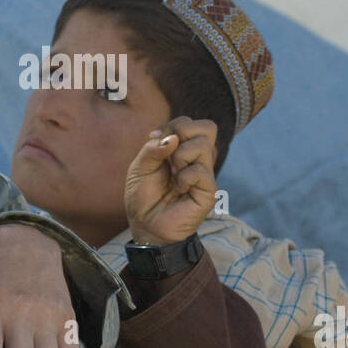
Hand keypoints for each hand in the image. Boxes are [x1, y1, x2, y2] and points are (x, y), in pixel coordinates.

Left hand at [124, 116, 218, 244]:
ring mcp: (205, 173)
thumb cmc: (143, 196)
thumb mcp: (139, 167)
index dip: (171, 127)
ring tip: (173, 174)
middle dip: (183, 132)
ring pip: (204, 145)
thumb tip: (173, 138)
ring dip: (181, 156)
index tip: (154, 142)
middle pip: (207, 127)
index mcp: (182, 148)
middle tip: (168, 153)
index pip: (189, 122)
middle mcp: (197, 158)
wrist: (146, 225)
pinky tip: (178, 189)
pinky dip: (184, 177)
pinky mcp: (208, 190)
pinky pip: (201, 171)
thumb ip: (153, 148)